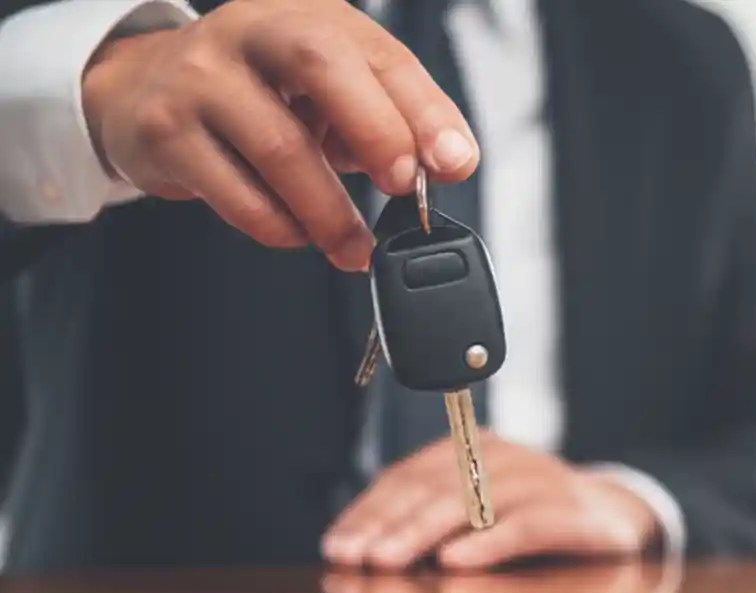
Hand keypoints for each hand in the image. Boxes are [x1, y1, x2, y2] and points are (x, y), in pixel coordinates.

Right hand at [81, 0, 479, 270]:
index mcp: (310, 15)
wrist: (142, 90)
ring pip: (280, 147)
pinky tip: (299, 235)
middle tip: (405, 188)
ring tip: (355, 247)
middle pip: (320, 65)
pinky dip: (280, 226)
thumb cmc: (259, 92)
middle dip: (377, 132)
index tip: (455, 162)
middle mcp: (253, 32)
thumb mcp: (329, 91)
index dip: (425, 109)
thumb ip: (390, 120)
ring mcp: (202, 78)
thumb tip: (448, 164)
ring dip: (330, 212)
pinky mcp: (166, 132)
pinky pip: (236, 193)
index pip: (380, 53)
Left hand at [322, 433, 659, 570]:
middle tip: (355, 558)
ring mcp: (542, 479)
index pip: (409, 476)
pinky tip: (455, 563)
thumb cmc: (530, 531)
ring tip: (387, 562)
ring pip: (473, 500)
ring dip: (424, 533)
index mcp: (472, 449)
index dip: (369, 511)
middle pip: (435, 485)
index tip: (335, 546)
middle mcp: (504, 456)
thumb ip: (428, 527)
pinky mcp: (575, 513)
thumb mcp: (476, 520)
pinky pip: (525, 526)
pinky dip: (487, 543)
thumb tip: (356, 550)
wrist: (615, 528)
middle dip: (388, 524)